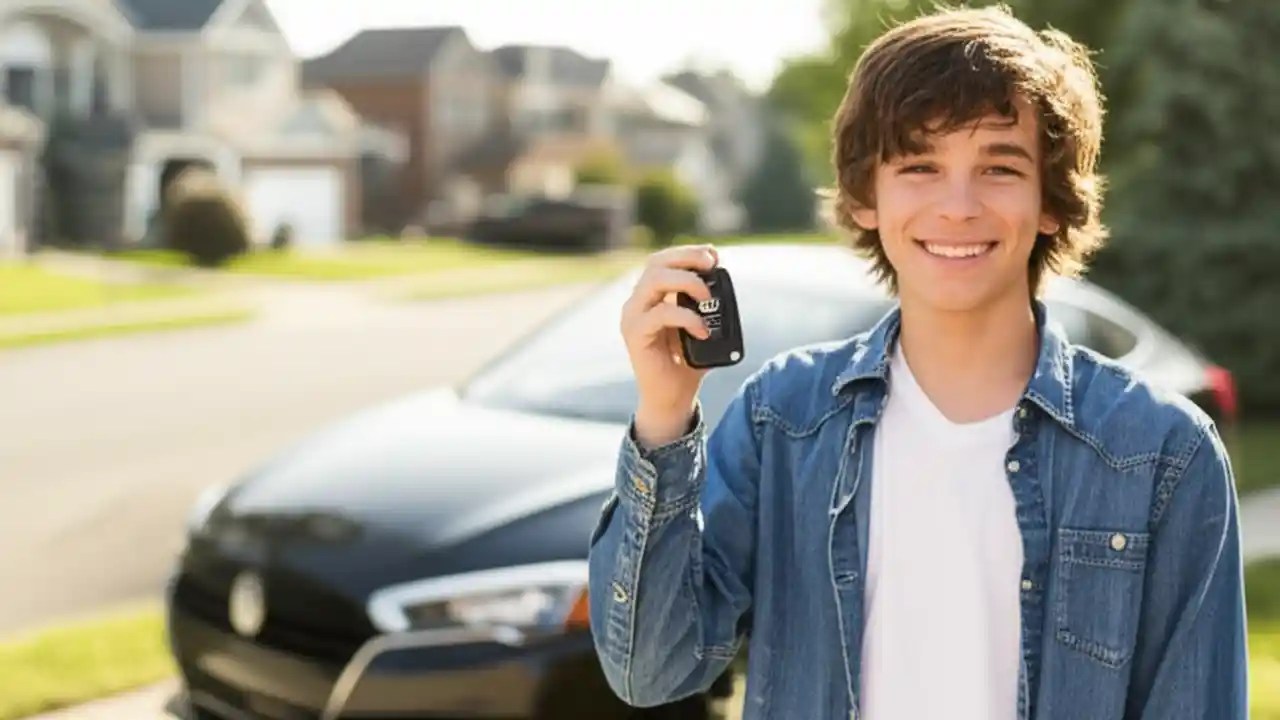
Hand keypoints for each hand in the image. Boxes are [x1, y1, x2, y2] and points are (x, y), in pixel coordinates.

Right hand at [620, 244, 719, 447]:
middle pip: (656, 263)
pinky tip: (702, 329)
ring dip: (686, 282)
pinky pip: (660, 313)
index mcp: (651, 296)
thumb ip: (707, 305)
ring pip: (654, 280)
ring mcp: (633, 317)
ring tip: (708, 298)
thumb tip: (723, 282)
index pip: (663, 261)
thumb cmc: (687, 362)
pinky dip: (686, 317)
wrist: (672, 398)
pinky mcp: (635, 335)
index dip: (687, 252)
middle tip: (712, 265)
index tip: (714, 255)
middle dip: (687, 258)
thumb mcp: (702, 326)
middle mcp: (638, 302)